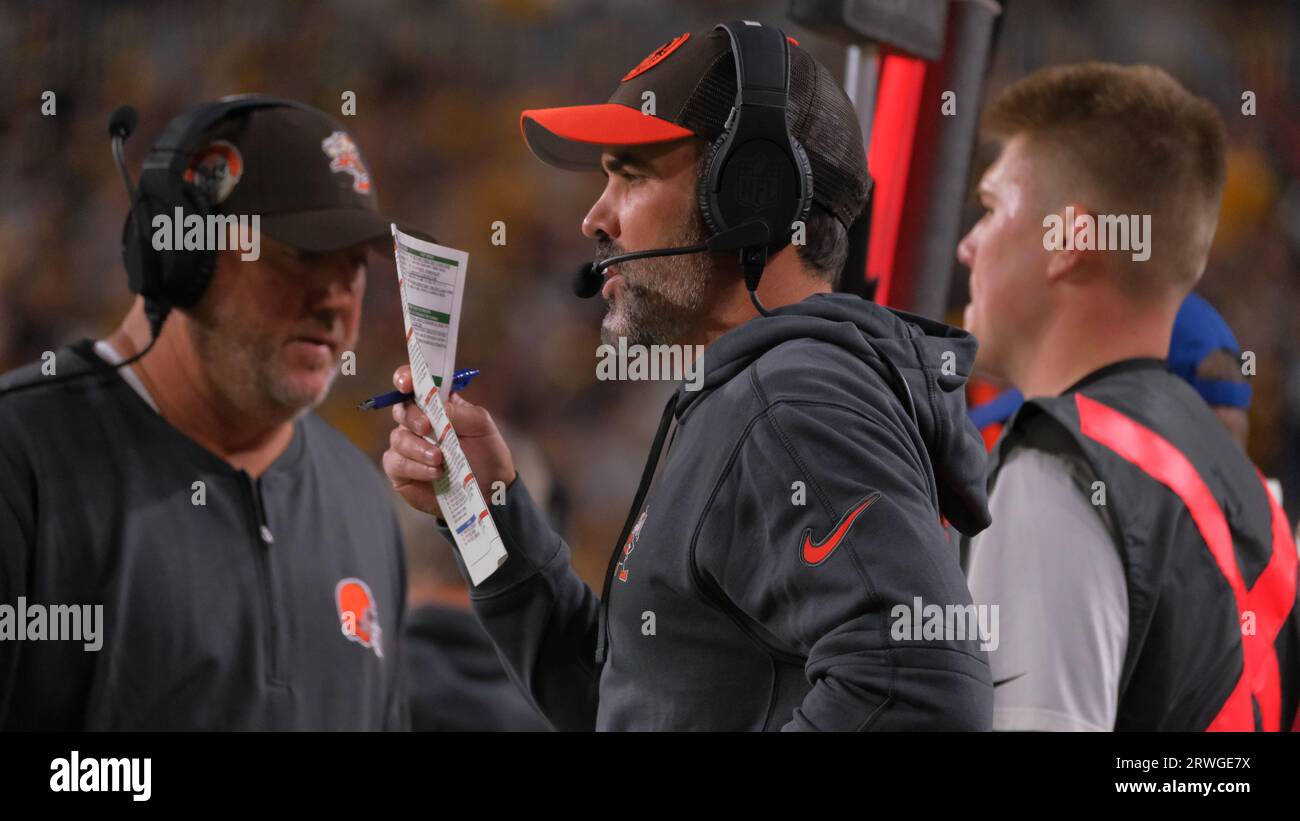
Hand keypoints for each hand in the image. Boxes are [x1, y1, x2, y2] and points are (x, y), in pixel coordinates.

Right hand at [382, 365, 515, 517]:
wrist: (489, 489)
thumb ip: (458, 412)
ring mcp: (407, 446)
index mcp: (436, 405)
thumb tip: (434, 403)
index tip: (406, 384)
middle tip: (428, 429)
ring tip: (440, 460)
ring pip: (398, 438)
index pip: (414, 384)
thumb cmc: (486, 452)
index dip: (405, 378)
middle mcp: (418, 422)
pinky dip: (415, 467)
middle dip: (412, 417)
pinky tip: (434, 473)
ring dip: (418, 448)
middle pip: (401, 409)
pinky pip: (396, 463)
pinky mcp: (402, 470)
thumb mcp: (481, 425)